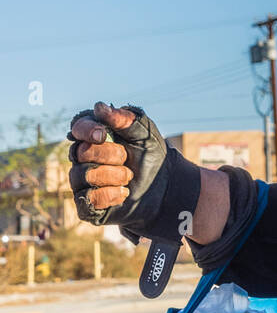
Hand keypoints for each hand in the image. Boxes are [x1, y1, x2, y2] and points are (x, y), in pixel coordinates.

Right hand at [67, 102, 139, 218]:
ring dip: (114, 175)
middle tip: (128, 159)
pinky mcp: (86, 204)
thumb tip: (98, 107)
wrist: (163, 187)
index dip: (86, 130)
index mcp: (93, 137)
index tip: (102, 134)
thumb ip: (124, 119)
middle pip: (82, 152)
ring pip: (85, 174)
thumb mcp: (144, 134)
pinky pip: (88, 198)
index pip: (78, 128)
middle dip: (112, 155)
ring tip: (129, 177)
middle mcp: (82, 158)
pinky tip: (123, 192)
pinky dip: (110, 194)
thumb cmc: (150, 156)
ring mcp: (82, 182)